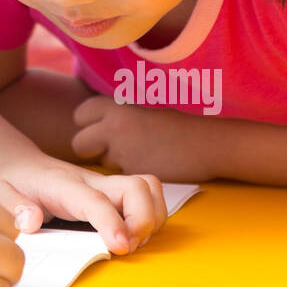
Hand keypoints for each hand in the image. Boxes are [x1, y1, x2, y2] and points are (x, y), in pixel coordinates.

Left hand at [0, 151, 166, 255]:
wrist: (10, 163)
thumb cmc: (5, 181)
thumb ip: (13, 209)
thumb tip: (32, 222)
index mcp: (62, 184)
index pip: (95, 200)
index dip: (112, 222)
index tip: (121, 247)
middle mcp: (90, 180)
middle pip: (137, 187)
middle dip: (144, 220)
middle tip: (127, 248)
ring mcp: (104, 185)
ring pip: (148, 189)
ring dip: (151, 219)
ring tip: (131, 243)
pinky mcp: (110, 192)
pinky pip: (145, 197)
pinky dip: (149, 217)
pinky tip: (130, 237)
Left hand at [72, 95, 213, 180]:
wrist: (206, 144)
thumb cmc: (178, 127)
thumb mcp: (144, 112)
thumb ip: (119, 119)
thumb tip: (100, 125)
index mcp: (117, 108)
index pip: (81, 114)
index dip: (87, 124)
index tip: (98, 130)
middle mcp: (114, 129)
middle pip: (79, 143)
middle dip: (89, 150)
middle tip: (106, 152)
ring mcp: (123, 153)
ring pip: (102, 163)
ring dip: (114, 164)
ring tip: (138, 158)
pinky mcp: (133, 175)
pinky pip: (121, 178)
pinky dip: (129, 177)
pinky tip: (147, 170)